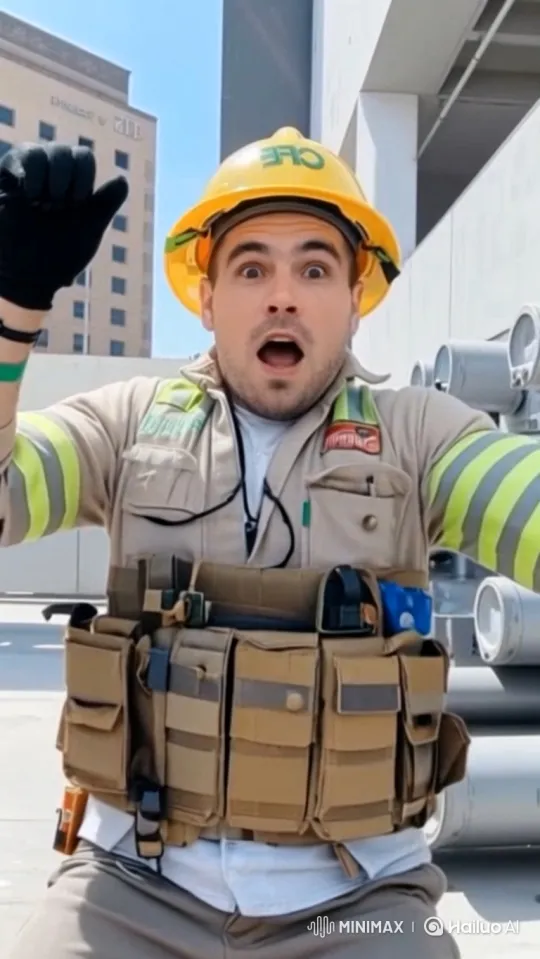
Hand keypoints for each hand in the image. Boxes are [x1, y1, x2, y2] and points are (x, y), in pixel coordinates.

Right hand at [0, 143, 128, 310]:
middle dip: (67, 179)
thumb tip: (123, 178)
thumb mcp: (89, 229)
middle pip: (66, 151)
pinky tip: (30, 195)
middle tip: (58, 207)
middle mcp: (48, 177)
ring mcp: (26, 175)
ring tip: (42, 202)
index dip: (84, 177)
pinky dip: (32, 172)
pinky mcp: (6, 177)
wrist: (25, 275)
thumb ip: (106, 203)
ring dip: (50, 177)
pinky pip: (24, 153)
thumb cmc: (58, 257)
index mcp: (71, 187)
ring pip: (44, 150)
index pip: (83, 157)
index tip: (77, 204)